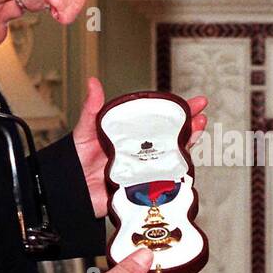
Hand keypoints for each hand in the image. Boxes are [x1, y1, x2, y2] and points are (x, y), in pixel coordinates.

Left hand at [73, 77, 208, 217]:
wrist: (69, 190)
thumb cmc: (76, 160)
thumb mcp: (85, 130)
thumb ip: (92, 109)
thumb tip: (93, 82)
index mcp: (132, 136)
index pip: (160, 121)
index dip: (180, 111)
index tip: (198, 102)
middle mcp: (142, 152)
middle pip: (173, 138)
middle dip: (191, 126)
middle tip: (202, 115)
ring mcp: (145, 170)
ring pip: (173, 157)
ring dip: (188, 144)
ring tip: (198, 129)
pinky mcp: (144, 188)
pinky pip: (164, 181)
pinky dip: (177, 172)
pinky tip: (185, 160)